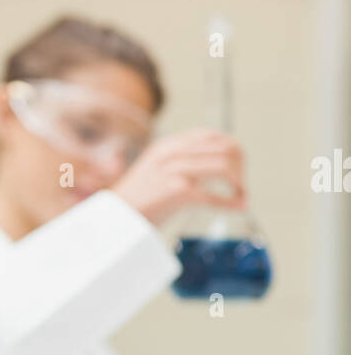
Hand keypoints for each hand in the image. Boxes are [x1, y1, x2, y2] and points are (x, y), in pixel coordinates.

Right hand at [112, 129, 246, 226]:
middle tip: (241, 187)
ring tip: (241, 197)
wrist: (113, 219)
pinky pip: (212, 195)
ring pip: (223, 167)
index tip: (237, 170)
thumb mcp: (158, 170)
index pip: (212, 135)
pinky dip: (230, 203)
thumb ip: (182, 162)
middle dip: (240, 168)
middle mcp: (172, 153)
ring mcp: (173, 171)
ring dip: (239, 184)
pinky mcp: (174, 192)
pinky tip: (237, 208)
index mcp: (169, 145)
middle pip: (224, 148)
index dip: (232, 151)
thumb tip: (218, 167)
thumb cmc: (139, 200)